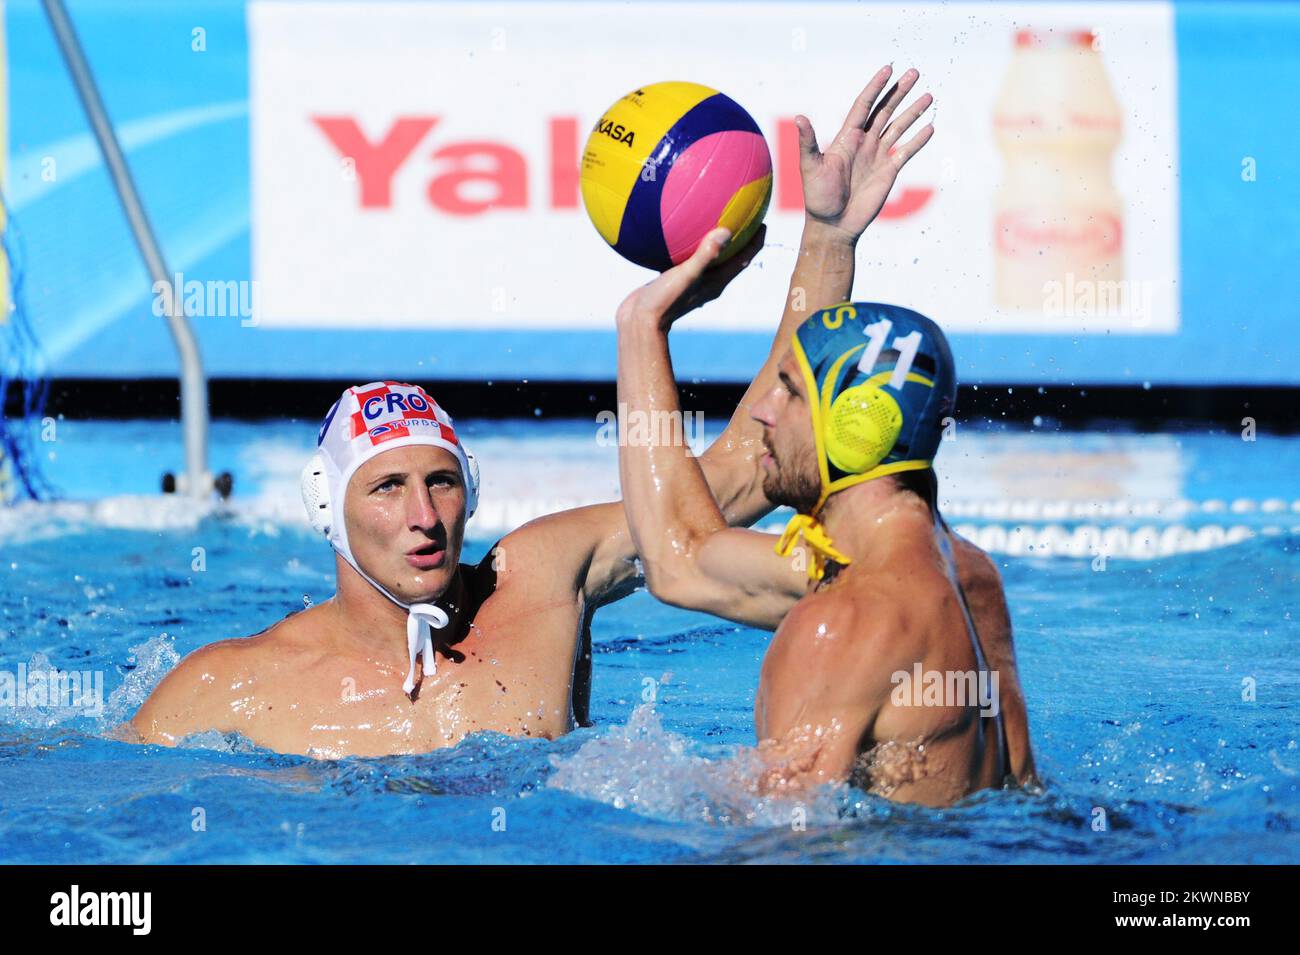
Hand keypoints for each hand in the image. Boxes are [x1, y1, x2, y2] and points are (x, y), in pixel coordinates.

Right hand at [615, 225, 765, 331]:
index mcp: (717, 281)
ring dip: (715, 239)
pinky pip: (687, 257)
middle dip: (740, 236)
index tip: (762, 220)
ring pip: (710, 256)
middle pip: (732, 256)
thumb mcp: (686, 276)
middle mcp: (708, 281)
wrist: (639, 321)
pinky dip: (689, 243)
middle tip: (742, 212)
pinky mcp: (676, 279)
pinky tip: (679, 228)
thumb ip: (705, 255)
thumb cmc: (664, 302)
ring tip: (714, 216)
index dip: (756, 240)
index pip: (745, 258)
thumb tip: (726, 231)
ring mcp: (692, 281)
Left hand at [796, 65, 933, 244]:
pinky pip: (906, 152)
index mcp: (846, 138)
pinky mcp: (888, 172)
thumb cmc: (817, 197)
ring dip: (913, 111)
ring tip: (928, 95)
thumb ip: (807, 142)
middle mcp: (864, 143)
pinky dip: (918, 140)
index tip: (888, 69)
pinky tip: (930, 128)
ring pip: (899, 127)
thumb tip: (799, 118)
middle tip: (915, 72)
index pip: (864, 105)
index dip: (876, 87)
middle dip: (899, 91)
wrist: (833, 224)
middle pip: (885, 110)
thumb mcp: (810, 167)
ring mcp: (877, 156)